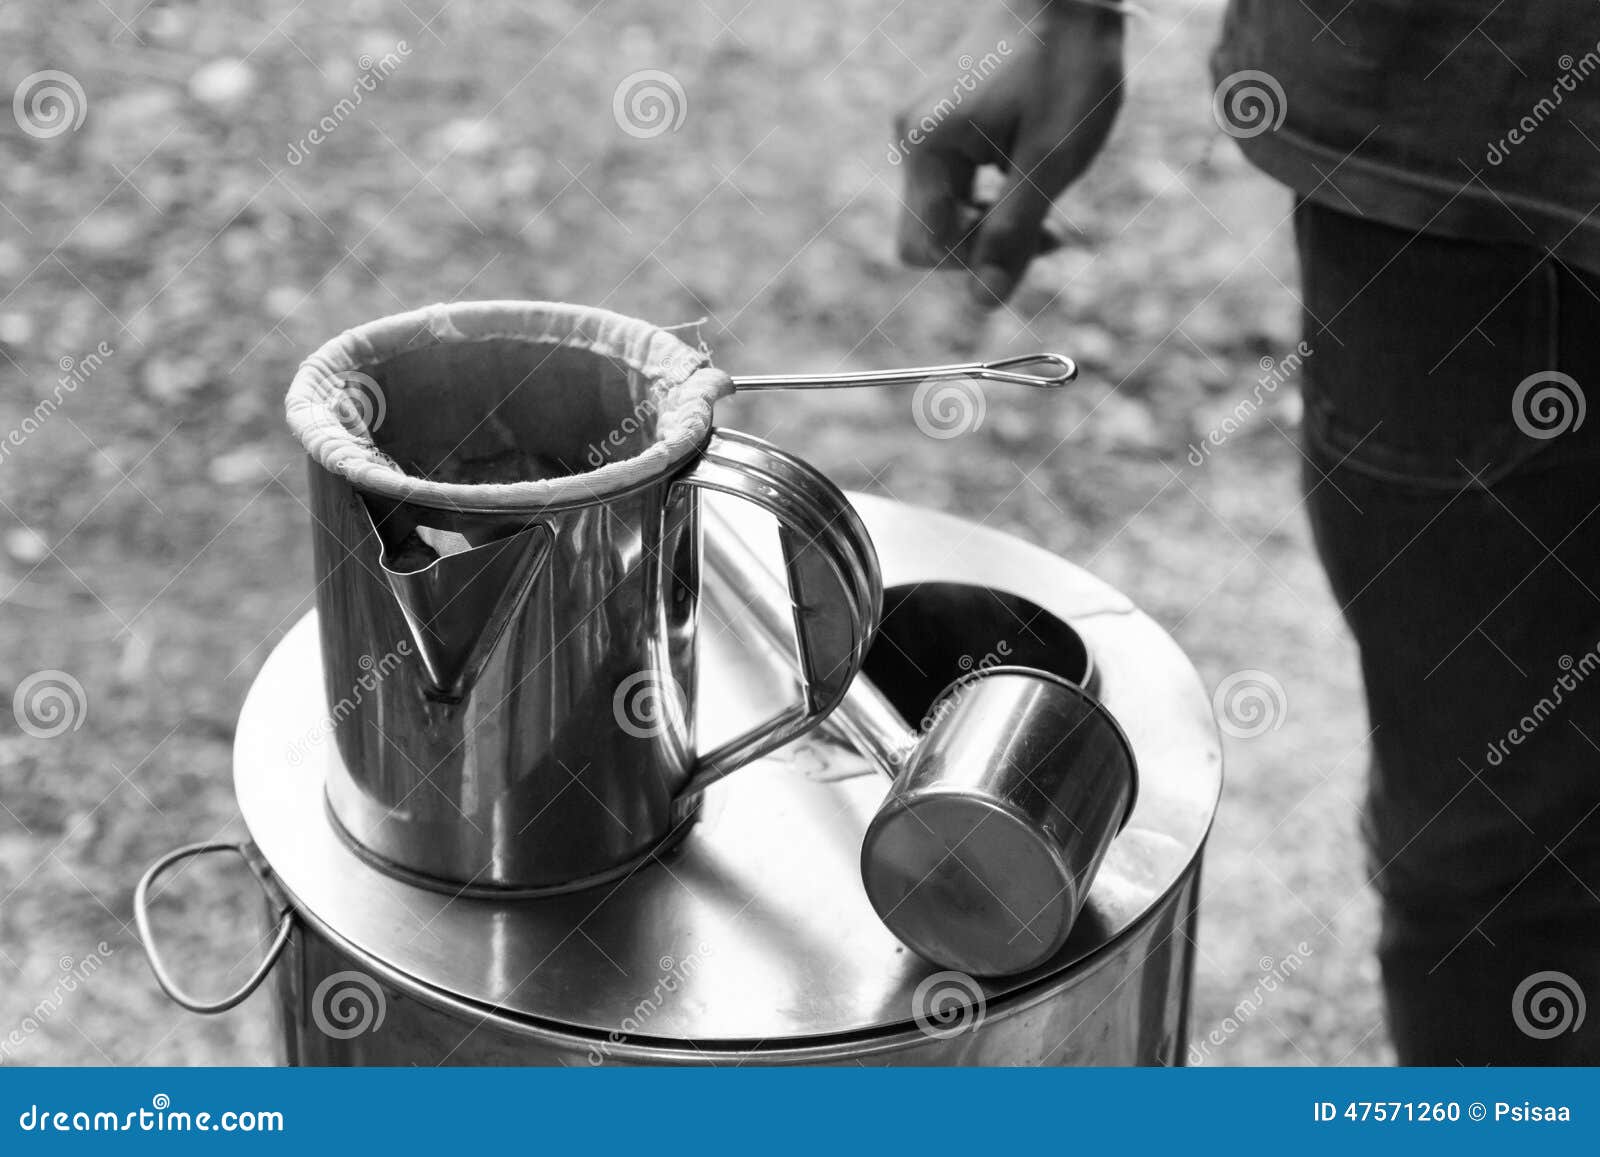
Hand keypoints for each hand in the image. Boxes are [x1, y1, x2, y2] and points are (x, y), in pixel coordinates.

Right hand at [892, 1, 1124, 305]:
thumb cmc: (1067, 66)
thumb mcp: (1050, 161)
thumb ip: (1012, 234)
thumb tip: (983, 305)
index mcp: (926, 148)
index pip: (924, 247)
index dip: (975, 264)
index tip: (1035, 240)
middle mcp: (911, 138)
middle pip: (928, 232)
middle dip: (983, 243)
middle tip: (1045, 227)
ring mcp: (923, 127)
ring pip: (944, 208)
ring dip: (992, 217)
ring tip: (1045, 189)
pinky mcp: (942, 120)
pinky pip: (953, 181)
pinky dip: (990, 191)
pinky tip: (1030, 166)